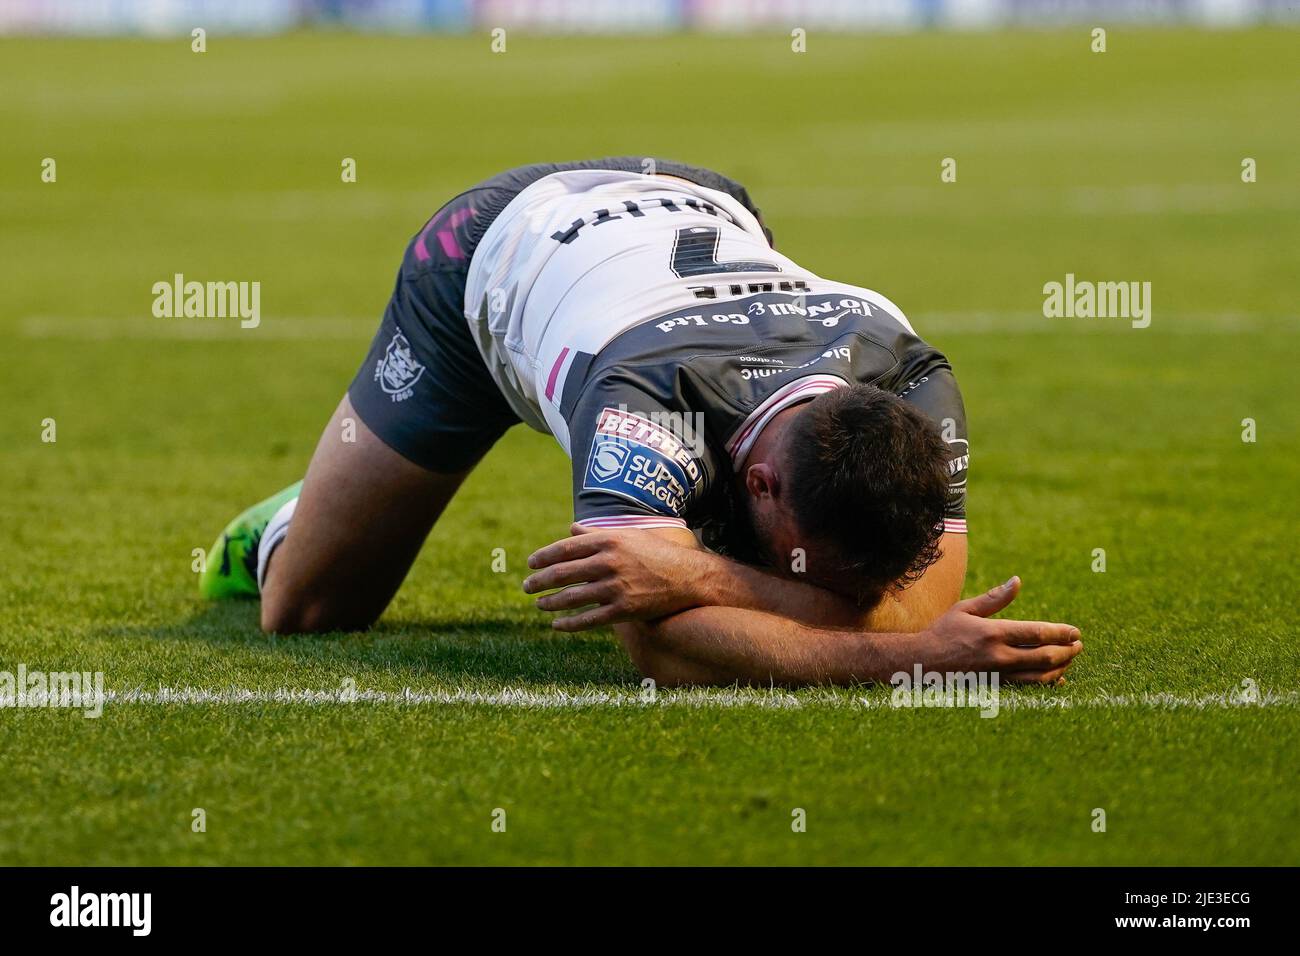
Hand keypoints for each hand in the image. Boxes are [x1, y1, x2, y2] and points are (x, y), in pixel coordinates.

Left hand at [523, 522, 702, 630]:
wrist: (689, 578)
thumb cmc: (657, 553)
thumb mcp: (628, 535)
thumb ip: (597, 533)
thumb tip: (571, 528)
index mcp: (609, 540)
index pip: (566, 548)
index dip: (544, 557)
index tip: (531, 564)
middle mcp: (610, 562)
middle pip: (563, 573)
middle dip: (540, 580)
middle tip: (526, 585)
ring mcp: (616, 587)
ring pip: (572, 597)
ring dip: (550, 602)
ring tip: (539, 604)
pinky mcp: (624, 610)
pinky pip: (589, 619)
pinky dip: (569, 623)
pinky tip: (557, 625)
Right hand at [910, 576, 1081, 683]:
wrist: (922, 662)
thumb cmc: (943, 631)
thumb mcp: (966, 609)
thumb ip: (995, 598)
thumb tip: (1017, 582)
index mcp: (994, 633)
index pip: (1038, 633)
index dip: (1061, 633)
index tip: (1075, 632)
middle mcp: (999, 655)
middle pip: (1045, 656)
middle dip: (1067, 651)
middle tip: (1078, 645)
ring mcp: (998, 673)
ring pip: (1040, 675)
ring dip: (1061, 667)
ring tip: (1070, 658)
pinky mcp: (996, 685)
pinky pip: (1028, 686)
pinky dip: (1047, 682)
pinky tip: (1056, 677)